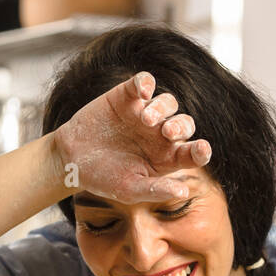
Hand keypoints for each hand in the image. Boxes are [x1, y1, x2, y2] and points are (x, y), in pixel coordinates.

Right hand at [53, 71, 211, 204]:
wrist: (73, 159)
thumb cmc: (104, 179)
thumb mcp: (130, 189)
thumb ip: (156, 190)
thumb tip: (184, 192)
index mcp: (167, 159)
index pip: (192, 153)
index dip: (201, 150)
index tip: (203, 149)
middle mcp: (160, 135)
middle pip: (184, 124)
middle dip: (180, 126)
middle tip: (167, 133)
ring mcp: (145, 113)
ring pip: (168, 103)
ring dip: (162, 108)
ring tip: (146, 120)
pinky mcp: (128, 96)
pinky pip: (144, 82)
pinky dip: (145, 83)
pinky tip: (142, 91)